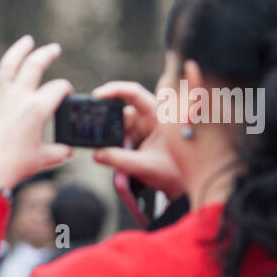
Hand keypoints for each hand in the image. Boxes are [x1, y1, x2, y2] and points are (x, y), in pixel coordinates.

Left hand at [0, 36, 73, 190]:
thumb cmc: (15, 166)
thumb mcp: (43, 159)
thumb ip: (59, 152)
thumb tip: (67, 150)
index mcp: (38, 108)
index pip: (58, 88)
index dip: (65, 89)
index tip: (64, 94)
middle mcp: (19, 97)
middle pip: (36, 65)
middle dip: (47, 54)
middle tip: (53, 49)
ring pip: (9, 64)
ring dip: (20, 49)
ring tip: (27, 41)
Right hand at [90, 81, 183, 198]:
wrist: (180, 186)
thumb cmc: (173, 172)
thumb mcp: (147, 166)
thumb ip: (121, 160)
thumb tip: (97, 154)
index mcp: (158, 114)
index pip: (134, 93)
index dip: (114, 90)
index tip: (96, 96)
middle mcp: (148, 117)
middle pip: (120, 113)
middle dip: (109, 126)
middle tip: (103, 142)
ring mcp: (140, 128)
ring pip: (116, 127)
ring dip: (112, 142)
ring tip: (122, 159)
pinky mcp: (133, 138)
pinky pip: (117, 138)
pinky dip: (113, 147)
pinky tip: (117, 159)